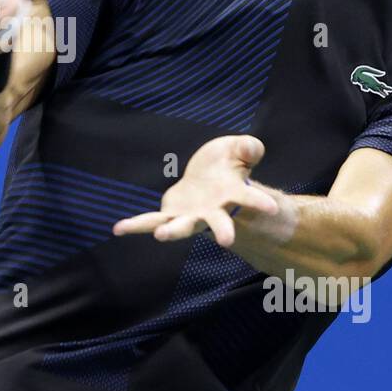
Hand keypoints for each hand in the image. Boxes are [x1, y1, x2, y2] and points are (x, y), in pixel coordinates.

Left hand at [112, 135, 278, 246]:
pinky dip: (135, 226)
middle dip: (223, 231)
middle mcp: (212, 210)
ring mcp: (190, 215)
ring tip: (160, 235)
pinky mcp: (169, 214)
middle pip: (218, 222)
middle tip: (227, 242)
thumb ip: (248, 148)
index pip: (249, 198)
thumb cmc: (227, 163)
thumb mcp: (239, 149)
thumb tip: (252, 148)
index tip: (273, 208)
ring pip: (181, 227)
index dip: (259, 202)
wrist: (207, 174)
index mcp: (233, 194)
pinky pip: (150, 222)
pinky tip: (118, 229)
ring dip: (171, 231)